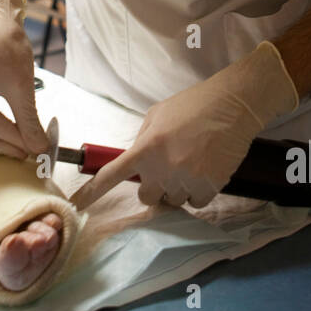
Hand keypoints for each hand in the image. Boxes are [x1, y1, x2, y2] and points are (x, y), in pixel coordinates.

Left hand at [73, 42, 298, 209]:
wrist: (233, 105)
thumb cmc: (194, 105)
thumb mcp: (157, 115)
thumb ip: (144, 140)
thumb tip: (136, 160)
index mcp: (146, 147)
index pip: (111, 175)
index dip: (92, 192)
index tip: (77, 205)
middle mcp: (163, 167)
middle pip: (147, 197)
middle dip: (154, 187)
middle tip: (168, 169)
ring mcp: (186, 179)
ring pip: (173, 200)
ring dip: (179, 187)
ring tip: (193, 162)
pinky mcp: (209, 186)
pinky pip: (195, 203)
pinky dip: (199, 192)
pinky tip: (206, 170)